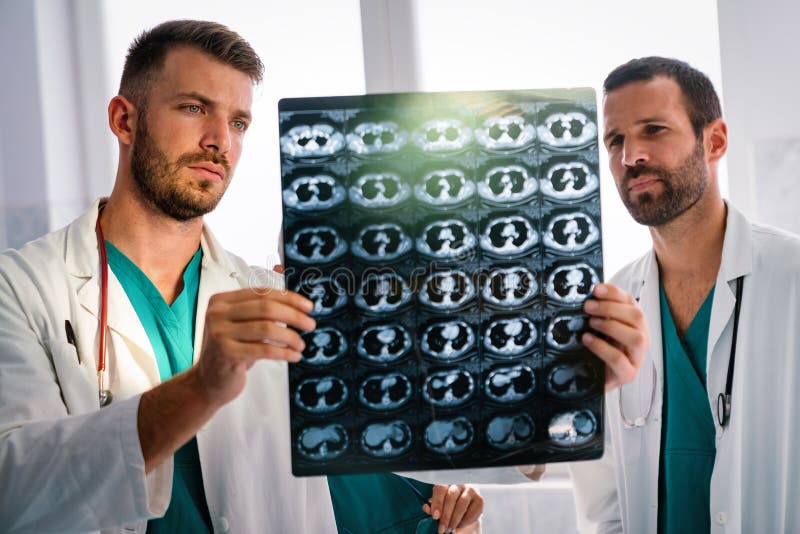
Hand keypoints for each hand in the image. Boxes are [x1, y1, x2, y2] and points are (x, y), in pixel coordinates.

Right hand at [195, 287, 314, 405]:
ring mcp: (220, 333)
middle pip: (266, 308)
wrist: (208, 381)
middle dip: (294, 315)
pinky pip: (264, 349)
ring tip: (301, 344)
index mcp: (221, 301)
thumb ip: (260, 312)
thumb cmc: (231, 351)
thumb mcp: (241, 326)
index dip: (288, 298)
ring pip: (267, 328)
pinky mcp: (227, 354)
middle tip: (310, 324)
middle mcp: (217, 314)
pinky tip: (294, 356)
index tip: (308, 306)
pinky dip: (284, 352)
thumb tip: (297, 303)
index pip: (261, 292)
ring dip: (290, 336)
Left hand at [423, 484, 482, 532]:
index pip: (440, 488)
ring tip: (449, 529)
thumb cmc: (448, 506)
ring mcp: (470, 490)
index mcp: (446, 482)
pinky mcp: (479, 499)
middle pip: (451, 496)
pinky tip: (458, 526)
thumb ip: (433, 507)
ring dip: (454, 519)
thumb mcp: (439, 506)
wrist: (465, 511)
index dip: (437, 502)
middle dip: (445, 515)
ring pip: (462, 503)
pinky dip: (464, 521)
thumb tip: (427, 508)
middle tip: (441, 528)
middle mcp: (459, 483)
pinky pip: (472, 511)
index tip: (435, 516)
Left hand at [581, 283, 648, 390]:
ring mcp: (637, 357)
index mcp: (635, 322)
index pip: (631, 301)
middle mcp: (641, 338)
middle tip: (588, 306)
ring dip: (612, 326)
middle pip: (637, 317)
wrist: (591, 379)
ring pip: (637, 338)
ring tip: (591, 323)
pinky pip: (619, 359)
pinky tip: (587, 340)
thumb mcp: (596, 327)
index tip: (596, 289)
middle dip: (611, 308)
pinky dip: (602, 347)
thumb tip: (587, 295)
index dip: (614, 292)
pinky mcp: (628, 374)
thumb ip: (596, 312)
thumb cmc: (595, 349)